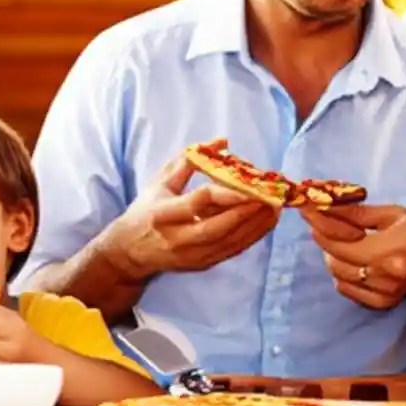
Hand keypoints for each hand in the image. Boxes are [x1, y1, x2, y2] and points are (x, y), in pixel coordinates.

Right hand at [101, 148, 279, 279]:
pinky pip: (231, 251)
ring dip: (256, 225)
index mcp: (162, 214)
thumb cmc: (145, 212)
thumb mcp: (159, 182)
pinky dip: (252, 237)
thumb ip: (189, 160)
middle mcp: (177, 238)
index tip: (249, 183)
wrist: (130, 253)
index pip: (198, 202)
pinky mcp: (201, 265)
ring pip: (229, 242)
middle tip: (271, 196)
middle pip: (218, 227)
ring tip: (275, 208)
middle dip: (247, 212)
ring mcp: (190, 255)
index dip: (225, 193)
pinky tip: (266, 223)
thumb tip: (221, 141)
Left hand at [303, 204, 405, 309]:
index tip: (307, 211)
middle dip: (324, 239)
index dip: (321, 227)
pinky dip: (341, 273)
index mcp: (391, 249)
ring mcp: (383, 292)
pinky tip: (350, 261)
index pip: (342, 242)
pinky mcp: (379, 304)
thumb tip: (326, 206)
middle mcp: (386, 274)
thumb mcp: (391, 215)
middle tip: (320, 224)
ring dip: (332, 256)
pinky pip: (345, 288)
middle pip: (336, 259)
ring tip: (341, 243)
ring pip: (338, 274)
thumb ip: (358, 213)